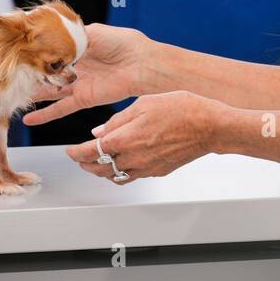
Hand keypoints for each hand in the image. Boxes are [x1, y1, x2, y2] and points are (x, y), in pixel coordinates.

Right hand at [22, 23, 157, 126]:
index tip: (12, 55)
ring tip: (10, 98)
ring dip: (31, 95)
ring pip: (49, 91)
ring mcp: (77, 83)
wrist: (142, 65)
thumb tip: (47, 38)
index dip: (32, 53)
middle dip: (27, 75)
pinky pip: (61, 107)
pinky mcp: (83, 98)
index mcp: (75, 46)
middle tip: (6, 79)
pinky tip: (29, 121)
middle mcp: (74, 65)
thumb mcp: (93, 32)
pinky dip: (45, 115)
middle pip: (45, 72)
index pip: (48, 50)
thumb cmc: (123, 43)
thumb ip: (70, 37)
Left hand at [66, 92, 221, 183]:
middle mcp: (134, 158)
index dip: (75, 153)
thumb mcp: (144, 103)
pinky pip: (132, 177)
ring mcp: (146, 168)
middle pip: (99, 168)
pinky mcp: (158, 171)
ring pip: (115, 176)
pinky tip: (122, 164)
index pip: (90, 152)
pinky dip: (121, 173)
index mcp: (126, 138)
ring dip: (102, 171)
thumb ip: (117, 120)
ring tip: (97, 162)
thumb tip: (98, 132)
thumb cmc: (182, 109)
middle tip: (78, 158)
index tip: (69, 151)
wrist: (209, 126)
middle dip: (85, 164)